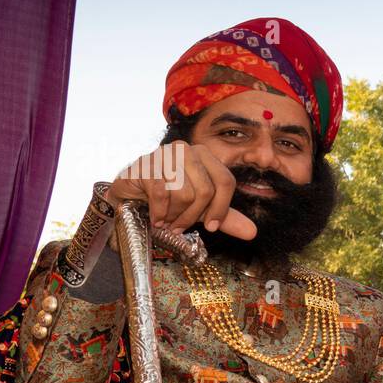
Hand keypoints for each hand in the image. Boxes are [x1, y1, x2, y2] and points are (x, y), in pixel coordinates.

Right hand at [107, 141, 255, 238]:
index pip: (226, 182)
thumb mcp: (201, 210)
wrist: (129, 197)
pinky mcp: (144, 165)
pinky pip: (162, 194)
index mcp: (205, 156)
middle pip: (205, 191)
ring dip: (174, 215)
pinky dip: (159, 213)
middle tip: (180, 226)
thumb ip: (226, 218)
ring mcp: (163, 154)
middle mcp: (186, 149)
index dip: (221, 208)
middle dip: (193, 216)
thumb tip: (252, 232)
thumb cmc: (169, 201)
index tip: (210, 226)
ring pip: (183, 194)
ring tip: (166, 218)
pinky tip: (155, 218)